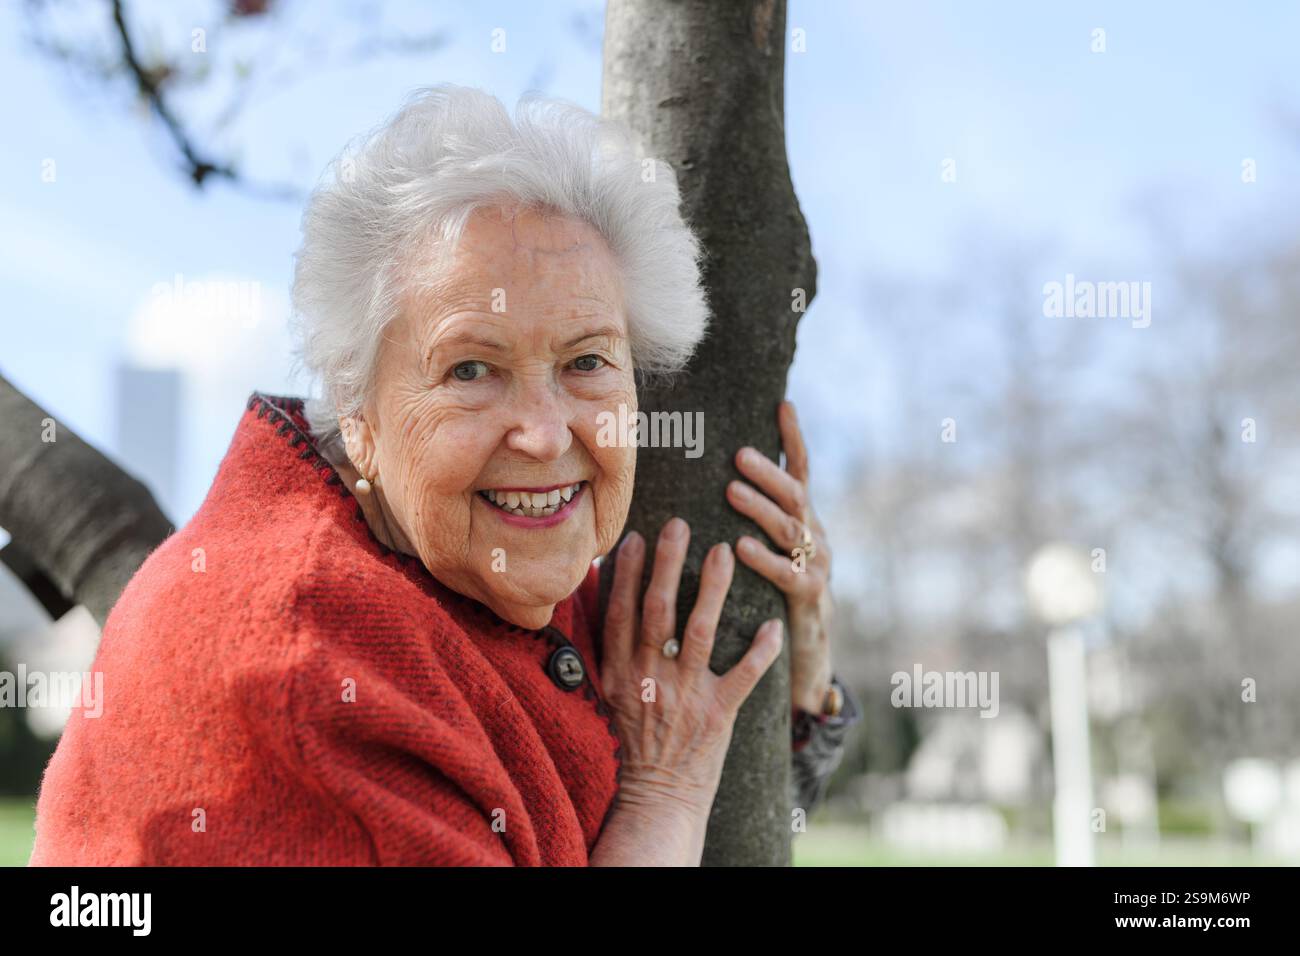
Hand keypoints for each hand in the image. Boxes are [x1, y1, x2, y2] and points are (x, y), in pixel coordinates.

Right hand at [599, 518, 784, 830]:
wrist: (656, 797)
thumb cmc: (635, 739)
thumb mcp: (613, 691)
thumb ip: (613, 648)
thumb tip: (604, 595)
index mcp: (620, 673)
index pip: (619, 611)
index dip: (625, 572)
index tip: (636, 536)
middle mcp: (649, 679)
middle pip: (657, 610)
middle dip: (668, 562)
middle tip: (680, 524)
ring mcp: (685, 695)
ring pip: (699, 631)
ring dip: (712, 588)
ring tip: (724, 551)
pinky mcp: (717, 714)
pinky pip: (743, 675)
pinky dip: (760, 650)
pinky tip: (772, 624)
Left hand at [725, 400, 834, 715]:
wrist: (804, 655)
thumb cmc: (772, 595)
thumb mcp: (767, 550)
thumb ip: (752, 516)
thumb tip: (715, 476)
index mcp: (803, 521)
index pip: (800, 470)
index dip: (793, 438)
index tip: (783, 403)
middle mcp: (815, 537)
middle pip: (795, 495)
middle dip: (769, 471)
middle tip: (739, 453)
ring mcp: (817, 566)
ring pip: (791, 530)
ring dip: (761, 507)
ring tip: (732, 489)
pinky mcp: (809, 599)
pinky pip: (787, 575)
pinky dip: (765, 559)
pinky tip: (740, 547)